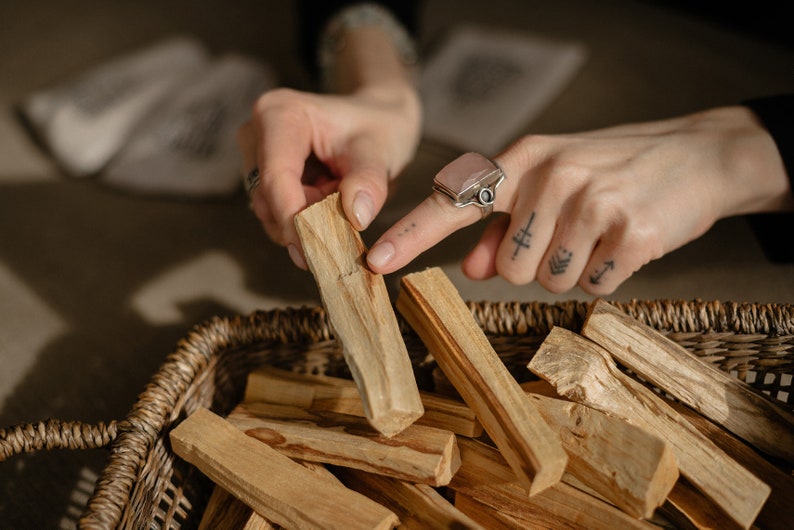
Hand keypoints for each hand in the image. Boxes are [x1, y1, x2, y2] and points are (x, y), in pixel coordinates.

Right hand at [237, 84, 420, 267]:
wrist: (375, 121)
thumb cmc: (378, 129)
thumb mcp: (380, 152)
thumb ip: (369, 183)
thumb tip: (357, 216)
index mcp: (280, 114)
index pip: (276, 178)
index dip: (294, 219)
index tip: (319, 251)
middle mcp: (256, 134)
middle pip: (268, 199)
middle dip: (306, 222)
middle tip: (348, 224)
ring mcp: (254, 158)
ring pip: (270, 213)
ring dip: (308, 221)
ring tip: (341, 200)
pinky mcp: (260, 179)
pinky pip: (276, 215)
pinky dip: (305, 220)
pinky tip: (329, 203)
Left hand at [366, 106, 791, 293]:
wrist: (699, 155)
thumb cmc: (612, 171)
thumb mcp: (551, 182)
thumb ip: (505, 224)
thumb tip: (473, 268)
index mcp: (523, 160)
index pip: (455, 202)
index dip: (411, 235)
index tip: (374, 262)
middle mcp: (551, 176)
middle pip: (508, 268)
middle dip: (534, 266)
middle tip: (569, 235)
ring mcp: (591, 202)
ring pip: (549, 281)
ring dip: (570, 272)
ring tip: (598, 235)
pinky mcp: (631, 231)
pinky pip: (593, 286)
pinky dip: (606, 276)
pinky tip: (623, 242)